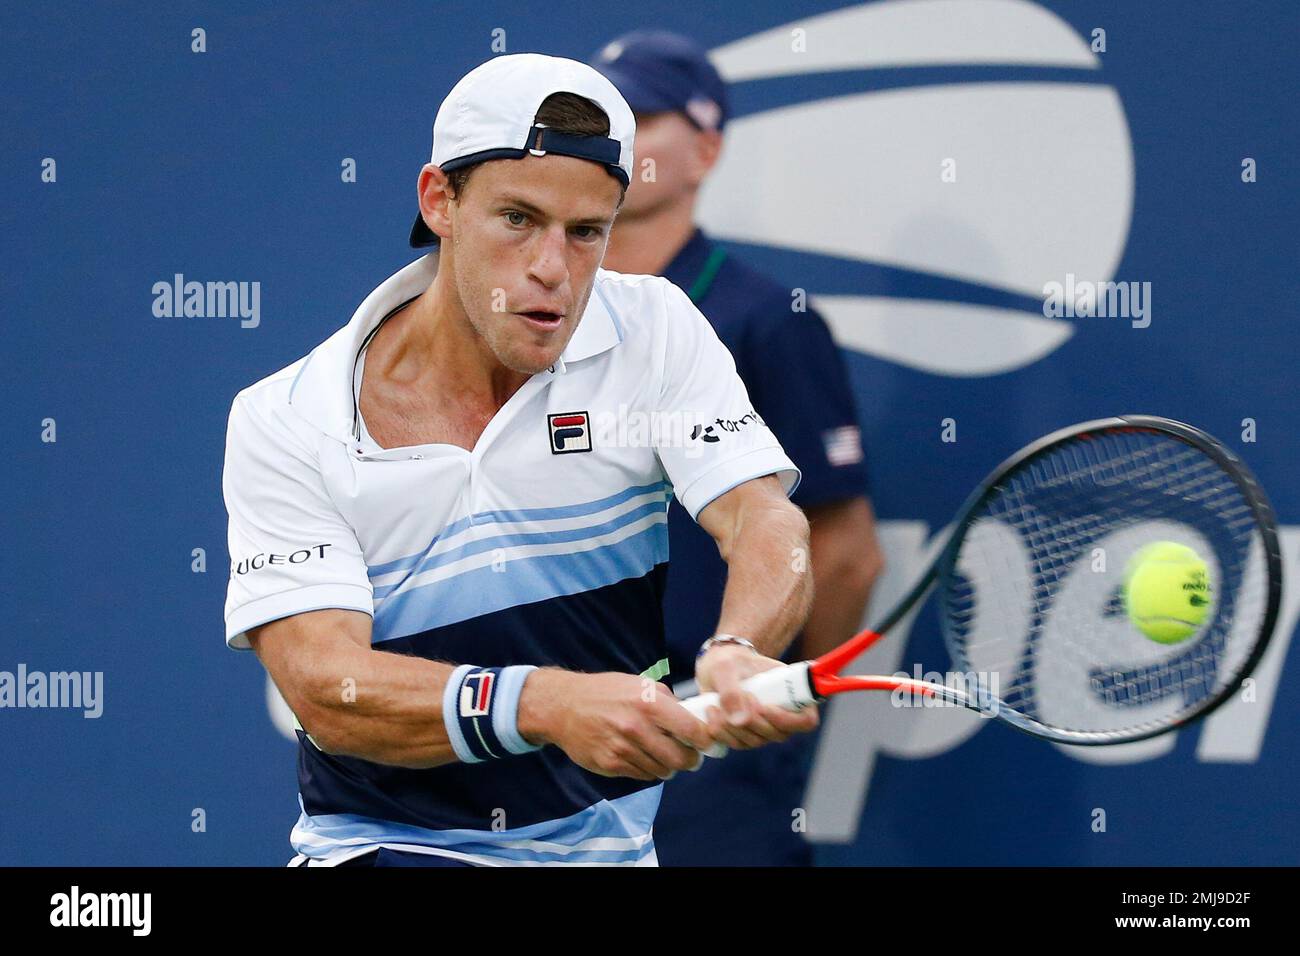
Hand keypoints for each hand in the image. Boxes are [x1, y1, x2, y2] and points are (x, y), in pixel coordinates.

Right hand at [517, 669, 714, 781]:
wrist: (563, 706)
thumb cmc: (606, 692)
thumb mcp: (639, 684)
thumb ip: (667, 700)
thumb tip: (693, 719)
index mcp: (649, 702)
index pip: (691, 730)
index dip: (705, 741)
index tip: (707, 744)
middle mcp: (637, 727)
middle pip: (681, 759)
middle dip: (690, 760)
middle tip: (689, 757)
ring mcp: (623, 749)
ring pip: (662, 771)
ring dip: (667, 766)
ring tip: (661, 755)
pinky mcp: (611, 765)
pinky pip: (642, 775)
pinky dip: (647, 769)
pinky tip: (641, 756)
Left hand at [694, 644, 819, 749]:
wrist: (716, 667)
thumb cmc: (729, 661)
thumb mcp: (726, 668)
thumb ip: (731, 692)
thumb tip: (740, 722)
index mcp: (791, 693)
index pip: (806, 720)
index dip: (788, 720)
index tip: (763, 707)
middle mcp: (782, 714)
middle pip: (777, 734)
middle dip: (751, 721)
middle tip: (733, 699)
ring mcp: (764, 727)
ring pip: (755, 741)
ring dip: (732, 727)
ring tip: (715, 705)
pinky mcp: (745, 735)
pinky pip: (737, 744)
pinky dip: (721, 733)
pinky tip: (711, 713)